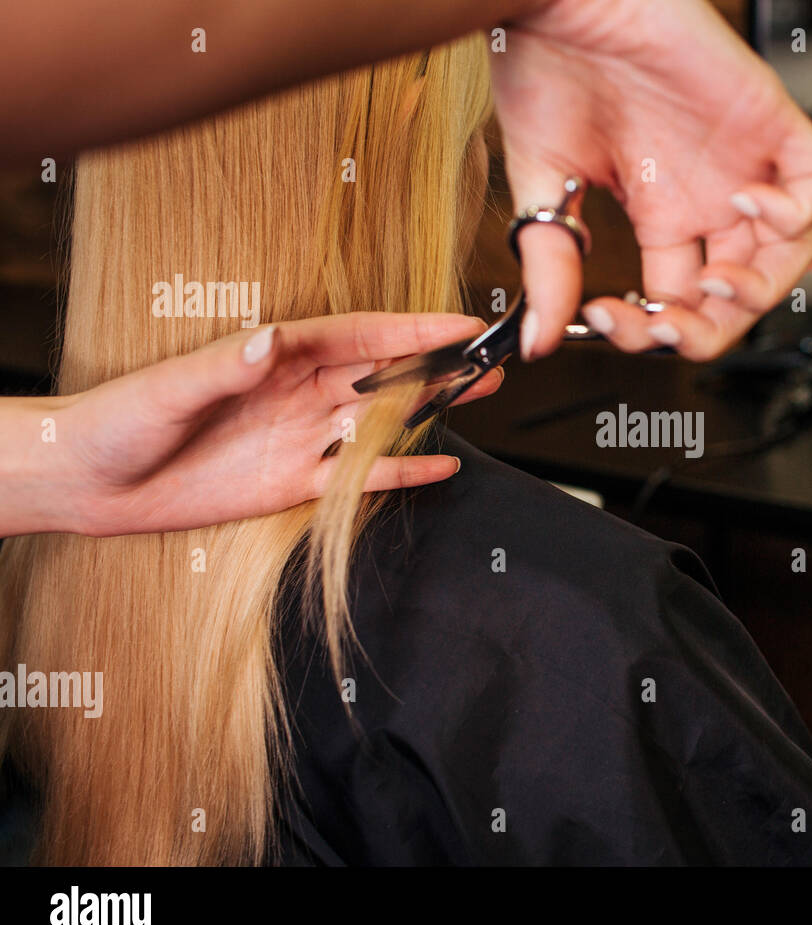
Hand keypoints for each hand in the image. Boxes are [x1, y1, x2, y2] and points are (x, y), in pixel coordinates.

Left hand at [19, 312, 501, 536]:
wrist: (89, 484)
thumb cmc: (116, 423)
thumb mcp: (169, 388)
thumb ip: (226, 364)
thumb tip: (274, 340)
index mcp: (277, 357)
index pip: (361, 336)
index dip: (414, 328)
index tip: (460, 322)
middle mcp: (298, 393)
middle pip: (384, 374)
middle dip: (439, 364)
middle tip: (491, 359)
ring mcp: (301, 438)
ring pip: (382, 420)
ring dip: (430, 409)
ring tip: (480, 396)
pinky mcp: (294, 484)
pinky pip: (359, 477)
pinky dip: (400, 471)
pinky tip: (439, 465)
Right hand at [493, 0, 811, 361]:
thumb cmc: (550, 64)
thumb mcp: (543, 185)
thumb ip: (548, 264)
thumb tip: (538, 338)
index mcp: (661, 211)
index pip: (679, 299)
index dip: (651, 329)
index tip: (605, 321)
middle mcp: (708, 194)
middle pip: (740, 292)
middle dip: (706, 329)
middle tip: (667, 328)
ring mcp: (742, 160)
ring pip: (794, 250)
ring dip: (760, 290)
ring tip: (713, 283)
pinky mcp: (768, 119)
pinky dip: (796, 212)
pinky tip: (746, 206)